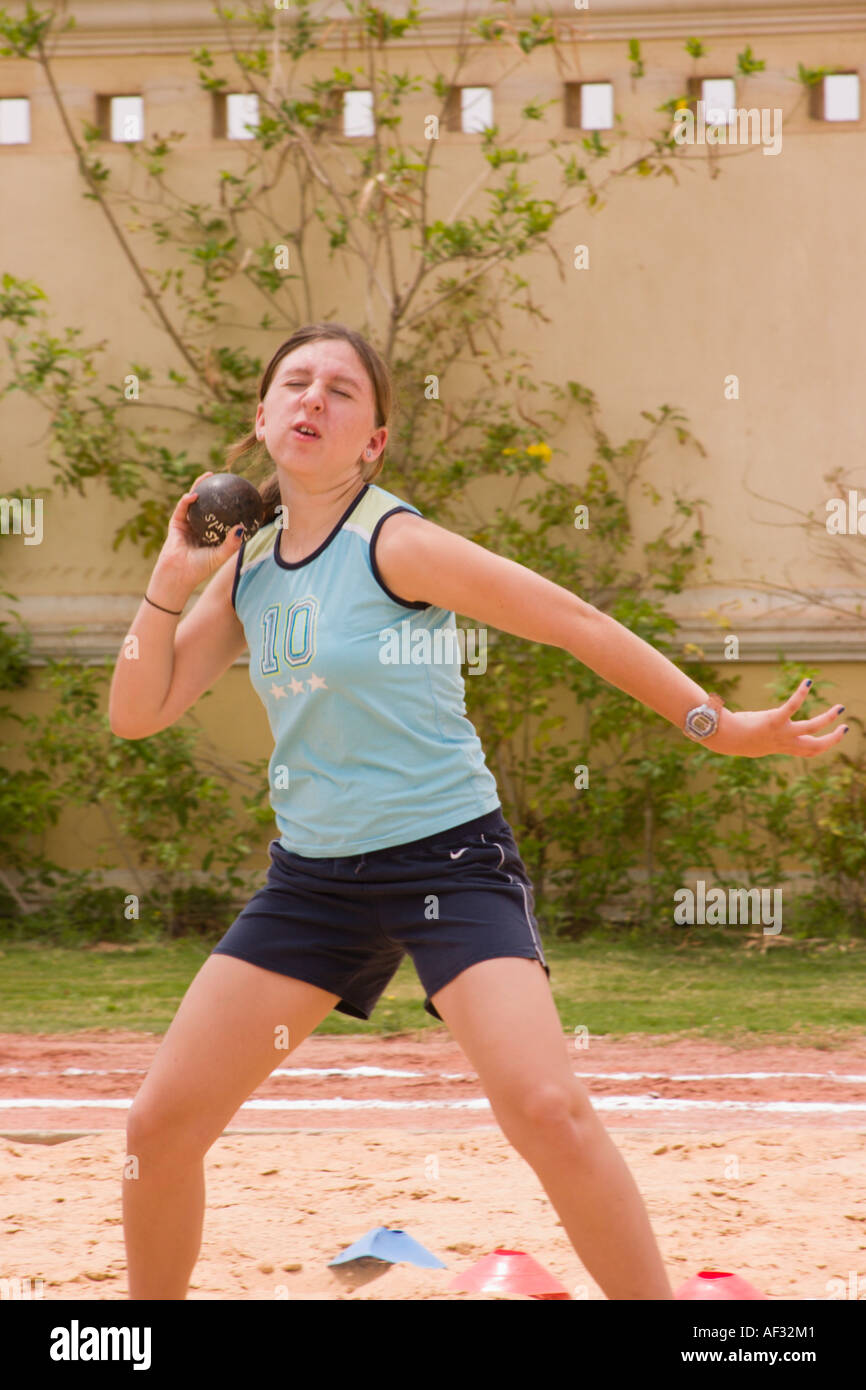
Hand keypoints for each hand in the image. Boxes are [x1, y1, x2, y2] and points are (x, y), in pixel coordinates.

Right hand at [149, 471, 246, 605]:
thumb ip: (232, 543)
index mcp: (212, 533)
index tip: (242, 493)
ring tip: (208, 476)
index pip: (224, 515)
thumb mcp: (220, 555)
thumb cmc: (201, 568)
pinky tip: (194, 493)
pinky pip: (182, 508)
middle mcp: (201, 526)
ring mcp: (188, 523)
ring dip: (200, 486)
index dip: (231, 504)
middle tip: (226, 478)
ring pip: (195, 501)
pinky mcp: (176, 523)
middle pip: (210, 503)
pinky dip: (187, 500)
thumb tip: (242, 527)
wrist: (179, 574)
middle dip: (216, 489)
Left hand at [708, 680, 847, 758]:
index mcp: (781, 747)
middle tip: (845, 727)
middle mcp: (784, 743)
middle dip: (833, 738)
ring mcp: (780, 732)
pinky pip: (792, 706)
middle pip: (816, 746)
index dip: (824, 746)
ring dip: (828, 718)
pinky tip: (807, 682)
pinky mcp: (773, 720)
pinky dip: (800, 694)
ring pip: (812, 728)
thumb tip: (762, 731)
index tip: (834, 736)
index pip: (809, 752)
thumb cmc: (734, 737)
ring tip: (839, 707)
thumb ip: (764, 737)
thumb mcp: (754, 741)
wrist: (724, 737)